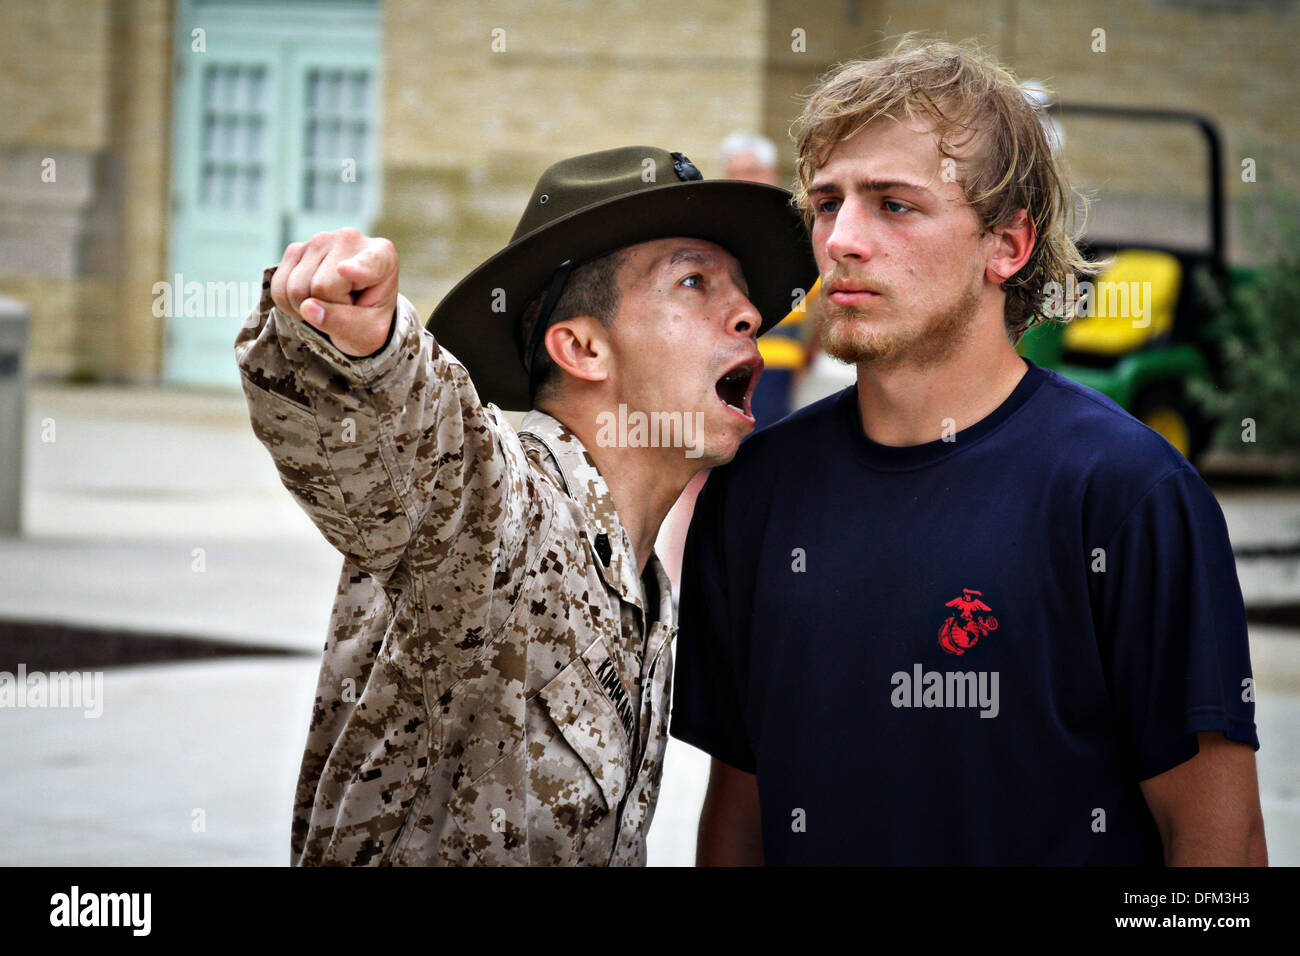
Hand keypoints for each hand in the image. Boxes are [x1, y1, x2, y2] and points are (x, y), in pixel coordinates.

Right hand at [270, 228, 398, 356]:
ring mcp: (319, 240)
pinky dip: (288, 303)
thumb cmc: (370, 319)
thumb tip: (307, 308)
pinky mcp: (296, 248)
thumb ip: (343, 323)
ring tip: (329, 302)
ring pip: (296, 288)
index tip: (345, 270)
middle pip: (321, 287)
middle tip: (344, 307)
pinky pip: (278, 285)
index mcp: (383, 257)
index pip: (367, 264)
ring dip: (306, 307)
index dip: (357, 268)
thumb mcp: (367, 332)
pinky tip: (309, 300)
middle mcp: (350, 239)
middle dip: (327, 308)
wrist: (356, 311)